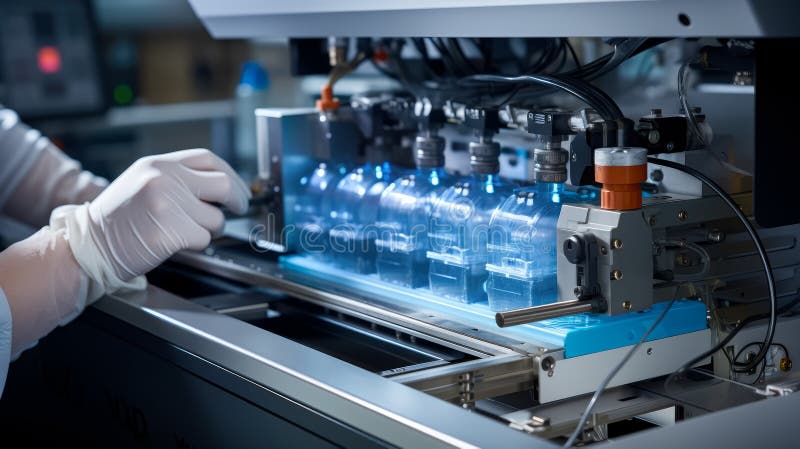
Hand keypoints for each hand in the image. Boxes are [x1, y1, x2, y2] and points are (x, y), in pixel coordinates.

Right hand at [86, 149, 250, 280]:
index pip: (209, 159)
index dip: (231, 174)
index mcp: (159, 164)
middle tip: (239, 209)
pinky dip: (196, 244)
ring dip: (210, 229)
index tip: (239, 189)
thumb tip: (221, 185)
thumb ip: (179, 178)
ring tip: (185, 231)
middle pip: (224, 185)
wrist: (90, 244)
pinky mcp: (170, 232)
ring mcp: (168, 204)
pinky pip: (204, 238)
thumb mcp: (144, 182)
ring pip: (216, 218)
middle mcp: (165, 179)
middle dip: (238, 200)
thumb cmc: (118, 219)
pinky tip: (175, 242)